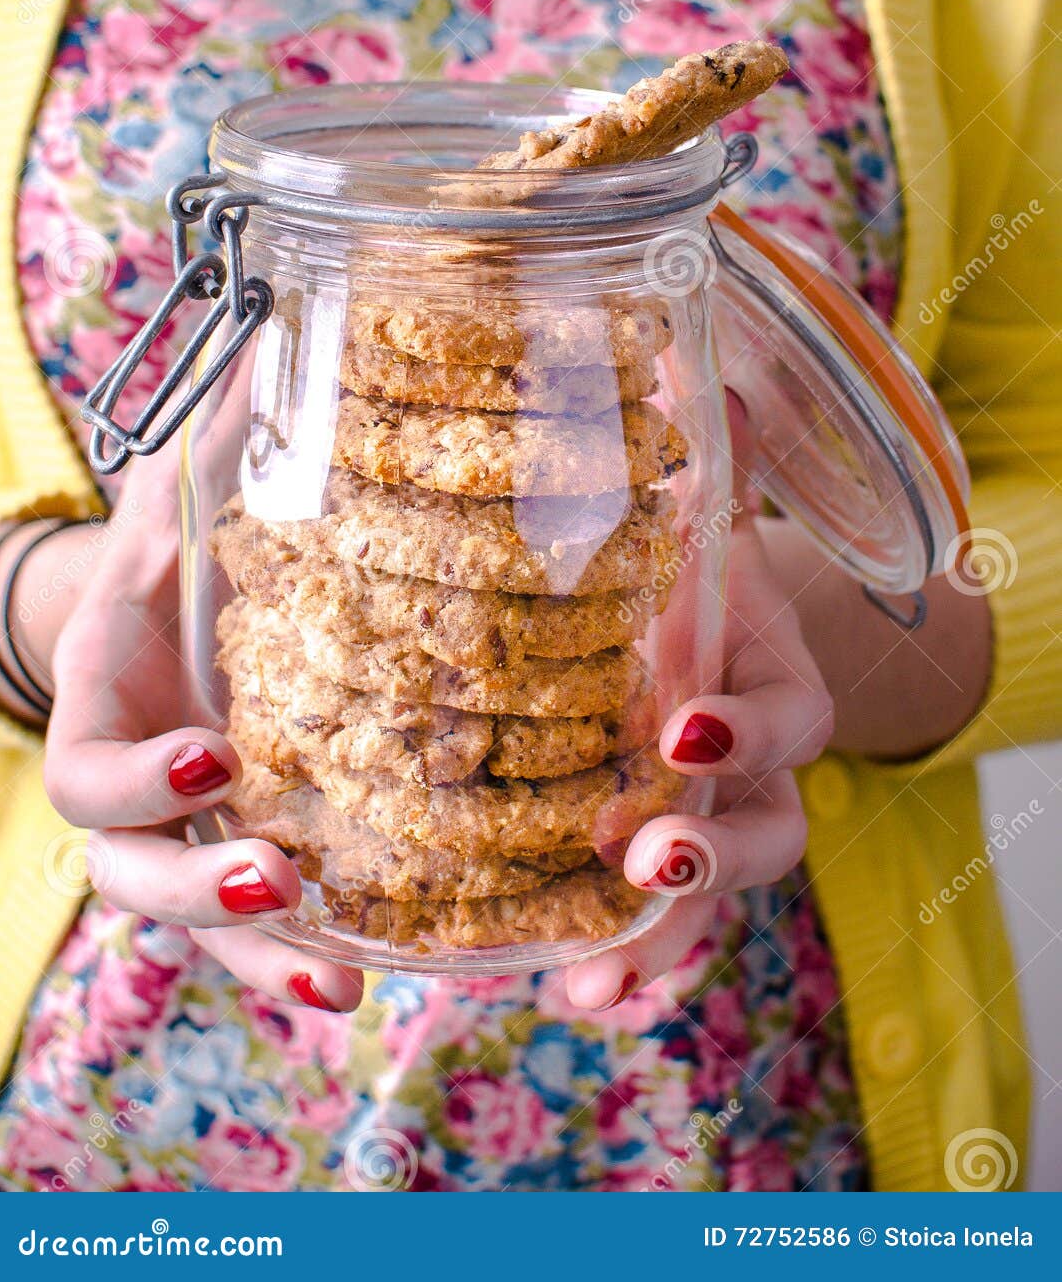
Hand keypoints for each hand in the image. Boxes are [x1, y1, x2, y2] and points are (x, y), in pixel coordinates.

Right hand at [42, 447, 361, 1014]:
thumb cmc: (188, 530)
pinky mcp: (254, 833)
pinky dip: (314, 947)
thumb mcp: (194, 475)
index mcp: (106, 696)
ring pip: (200, 916)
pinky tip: (378, 972)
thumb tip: (289, 315)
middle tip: (280, 883)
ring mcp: (193, 820)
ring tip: (341, 986)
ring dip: (263, 954)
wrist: (195, 585)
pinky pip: (269, 910)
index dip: (137, 776)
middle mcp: (139, 776)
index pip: (87, 768)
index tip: (216, 750)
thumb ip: (228, 421)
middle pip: (133, 872)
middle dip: (198, 892)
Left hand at [566, 400, 832, 1009]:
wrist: (689, 635)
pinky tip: (569, 1000)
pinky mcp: (650, 866)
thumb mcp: (696, 516)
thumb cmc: (688, 574)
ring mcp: (706, 828)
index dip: (749, 730)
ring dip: (659, 944)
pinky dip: (621, 971)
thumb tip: (695, 360)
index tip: (684, 731)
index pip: (790, 716)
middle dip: (713, 858)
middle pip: (768, 834)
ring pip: (711, 904)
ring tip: (591, 984)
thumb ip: (707, 452)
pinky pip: (653, 937)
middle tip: (647, 860)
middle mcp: (749, 770)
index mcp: (767, 680)